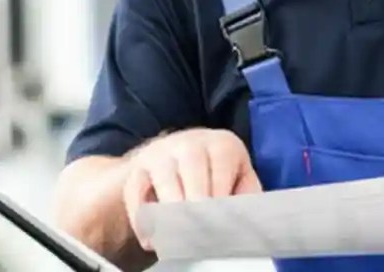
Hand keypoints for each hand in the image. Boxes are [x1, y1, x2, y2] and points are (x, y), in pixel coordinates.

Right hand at [123, 128, 261, 248]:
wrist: (180, 156)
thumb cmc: (217, 174)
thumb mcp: (239, 178)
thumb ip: (246, 196)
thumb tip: (248, 220)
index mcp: (220, 144)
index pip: (221, 162)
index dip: (220, 192)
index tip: (220, 220)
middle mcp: (188, 142)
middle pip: (191, 164)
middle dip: (195, 198)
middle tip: (199, 228)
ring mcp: (160, 153)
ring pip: (163, 175)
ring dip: (170, 207)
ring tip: (177, 235)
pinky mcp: (138, 168)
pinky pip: (134, 190)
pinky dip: (140, 216)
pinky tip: (151, 240)